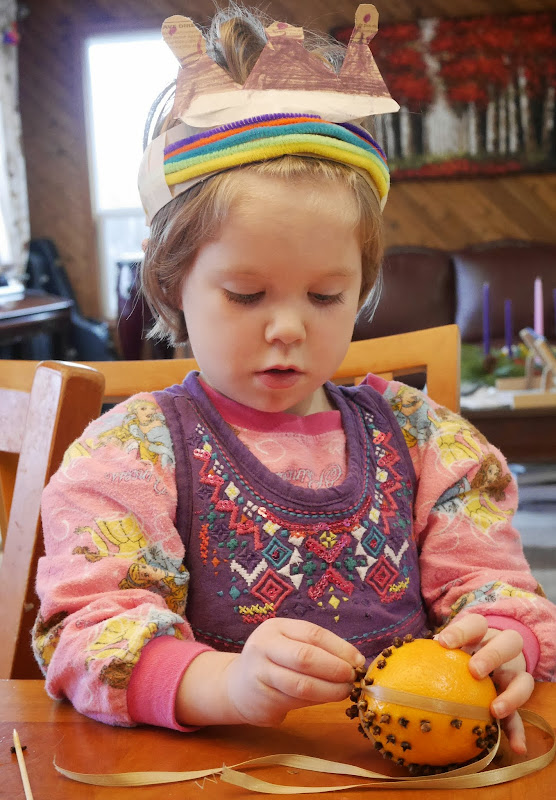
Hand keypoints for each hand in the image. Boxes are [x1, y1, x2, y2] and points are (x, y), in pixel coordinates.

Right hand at [175, 618, 364, 726]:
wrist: (236, 686)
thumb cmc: (273, 660)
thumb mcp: (288, 644)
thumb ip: (315, 649)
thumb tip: (354, 662)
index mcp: (275, 628)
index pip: (313, 634)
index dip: (340, 648)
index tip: (359, 661)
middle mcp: (263, 647)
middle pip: (306, 658)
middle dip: (335, 669)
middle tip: (354, 678)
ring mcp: (260, 674)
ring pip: (302, 685)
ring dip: (330, 690)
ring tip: (346, 691)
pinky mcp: (261, 700)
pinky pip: (296, 702)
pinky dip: (317, 701)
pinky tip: (328, 699)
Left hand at [436, 613, 533, 753]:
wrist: (489, 660)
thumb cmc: (456, 654)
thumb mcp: (447, 648)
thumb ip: (425, 653)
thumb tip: (383, 663)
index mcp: (481, 634)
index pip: (476, 623)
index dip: (461, 630)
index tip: (444, 643)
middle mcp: (502, 650)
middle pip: (509, 642)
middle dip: (492, 655)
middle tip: (474, 670)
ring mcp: (513, 674)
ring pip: (524, 679)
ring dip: (512, 694)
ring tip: (495, 710)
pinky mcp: (516, 699)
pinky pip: (521, 716)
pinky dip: (518, 731)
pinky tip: (515, 747)